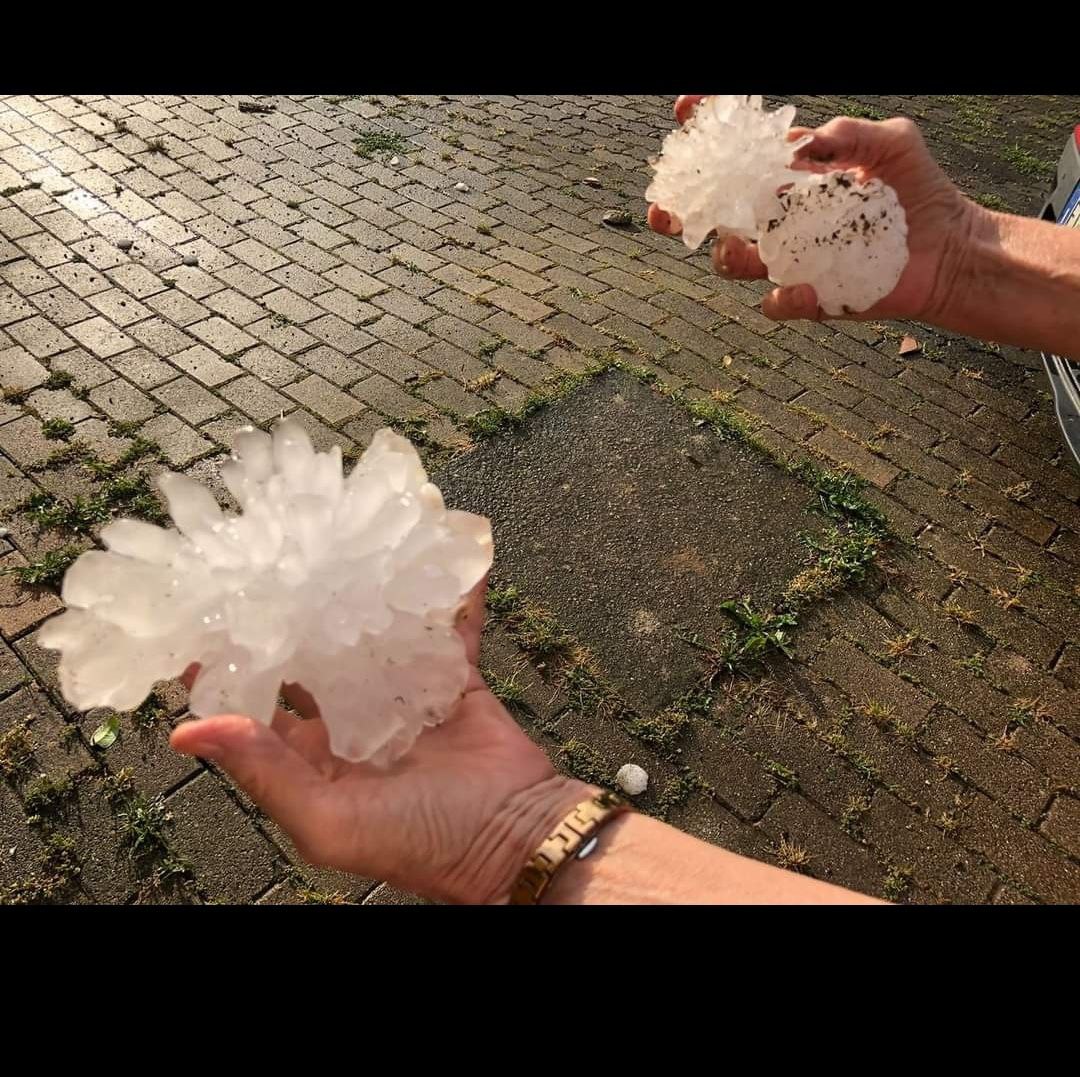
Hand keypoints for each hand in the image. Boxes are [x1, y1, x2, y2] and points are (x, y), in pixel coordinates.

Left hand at [170, 580, 590, 903]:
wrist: (517, 837)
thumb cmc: (421, 842)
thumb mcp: (330, 820)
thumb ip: (265, 773)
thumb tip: (187, 734)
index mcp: (316, 758)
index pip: (260, 702)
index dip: (233, 663)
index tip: (208, 614)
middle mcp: (355, 721)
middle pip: (315, 657)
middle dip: (296, 614)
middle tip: (276, 560)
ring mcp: (406, 695)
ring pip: (377, 634)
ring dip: (367, 596)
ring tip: (349, 547)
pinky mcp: (454, 679)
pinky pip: (450, 629)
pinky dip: (452, 595)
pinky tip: (443, 554)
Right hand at [647, 95, 980, 323]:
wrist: (950, 249)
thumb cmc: (919, 190)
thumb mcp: (893, 143)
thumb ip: (851, 134)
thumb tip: (802, 144)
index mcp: (791, 176)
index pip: (740, 152)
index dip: (707, 131)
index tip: (686, 111)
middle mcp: (780, 219)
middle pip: (714, 216)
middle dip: (680, 211)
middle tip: (662, 207)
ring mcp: (791, 259)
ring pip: (733, 262)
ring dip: (724, 255)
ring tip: (735, 247)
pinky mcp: (811, 297)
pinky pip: (779, 303)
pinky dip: (785, 298)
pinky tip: (806, 288)